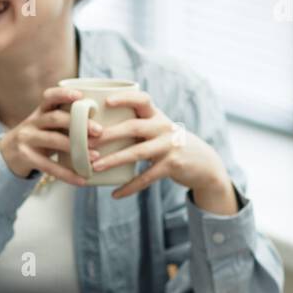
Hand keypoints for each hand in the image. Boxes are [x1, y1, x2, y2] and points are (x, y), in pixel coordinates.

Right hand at [0, 87, 103, 185]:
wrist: (6, 155)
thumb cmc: (36, 138)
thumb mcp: (44, 126)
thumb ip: (63, 122)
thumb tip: (100, 123)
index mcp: (39, 112)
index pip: (49, 97)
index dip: (63, 94)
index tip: (80, 96)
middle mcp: (31, 123)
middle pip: (54, 118)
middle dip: (78, 123)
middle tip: (99, 131)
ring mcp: (26, 139)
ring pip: (52, 140)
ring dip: (76, 147)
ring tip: (95, 155)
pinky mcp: (26, 157)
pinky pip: (49, 166)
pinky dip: (67, 174)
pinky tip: (82, 179)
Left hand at [86, 90, 236, 210]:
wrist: (203, 163)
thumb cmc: (169, 144)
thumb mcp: (157, 130)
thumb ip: (136, 126)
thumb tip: (96, 130)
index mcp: (157, 115)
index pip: (142, 100)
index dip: (125, 98)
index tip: (106, 101)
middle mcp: (163, 128)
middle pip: (133, 127)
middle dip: (109, 134)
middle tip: (88, 141)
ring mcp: (169, 146)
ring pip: (137, 153)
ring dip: (114, 160)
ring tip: (95, 167)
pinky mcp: (172, 166)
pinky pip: (147, 177)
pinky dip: (130, 186)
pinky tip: (115, 194)